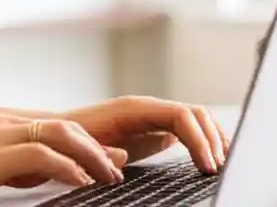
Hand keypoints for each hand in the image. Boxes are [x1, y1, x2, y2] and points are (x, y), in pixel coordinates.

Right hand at [0, 110, 126, 206]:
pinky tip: (81, 182)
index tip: (100, 160)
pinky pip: (42, 154)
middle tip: (115, 168)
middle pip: (60, 125)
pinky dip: (68, 166)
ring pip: (59, 133)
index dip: (77, 142)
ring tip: (109, 176)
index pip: (43, 126)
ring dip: (90, 155)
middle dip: (94, 146)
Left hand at [61, 96, 230, 173]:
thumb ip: (102, 152)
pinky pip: (186, 127)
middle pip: (195, 113)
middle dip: (213, 139)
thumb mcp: (83, 150)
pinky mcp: (152, 127)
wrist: (53, 134)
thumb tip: (123, 156)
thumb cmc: (66, 143)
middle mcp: (145, 107)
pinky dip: (203, 140)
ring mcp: (151, 115)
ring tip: (223, 163)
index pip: (181, 115)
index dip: (200, 140)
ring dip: (213, 138)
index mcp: (132, 109)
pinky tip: (211, 157)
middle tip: (220, 168)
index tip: (208, 166)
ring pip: (195, 118)